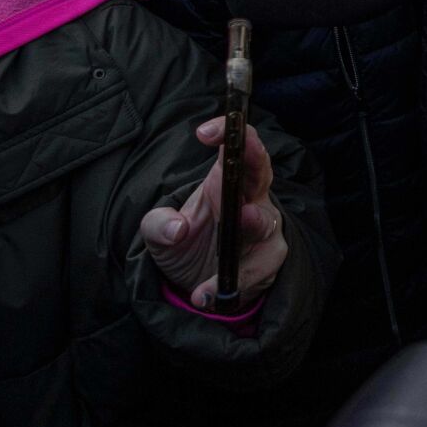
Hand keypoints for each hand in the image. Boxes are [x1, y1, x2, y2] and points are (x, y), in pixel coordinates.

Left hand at [140, 116, 288, 310]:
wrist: (197, 285)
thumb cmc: (184, 244)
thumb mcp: (159, 236)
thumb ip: (158, 225)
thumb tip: (177, 227)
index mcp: (224, 179)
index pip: (234, 145)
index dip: (228, 132)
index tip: (205, 132)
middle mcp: (251, 197)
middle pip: (260, 170)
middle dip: (254, 159)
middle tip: (241, 157)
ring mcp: (264, 227)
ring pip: (264, 221)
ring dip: (252, 223)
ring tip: (239, 223)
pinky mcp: (269, 259)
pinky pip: (258, 267)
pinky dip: (233, 282)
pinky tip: (204, 294)